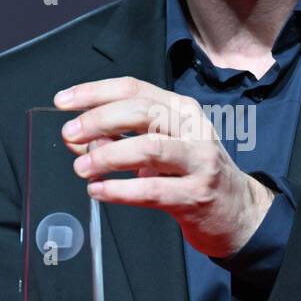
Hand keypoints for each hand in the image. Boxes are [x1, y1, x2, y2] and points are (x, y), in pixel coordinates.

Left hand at [53, 77, 275, 258]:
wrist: (237, 212)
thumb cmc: (193, 174)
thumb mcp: (161, 148)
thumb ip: (120, 140)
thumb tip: (77, 139)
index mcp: (182, 110)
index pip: (134, 89)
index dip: (95, 93)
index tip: (64, 101)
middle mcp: (193, 129)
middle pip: (142, 112)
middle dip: (98, 120)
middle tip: (70, 134)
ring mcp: (199, 161)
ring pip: (149, 147)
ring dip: (108, 156)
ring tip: (83, 168)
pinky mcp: (196, 195)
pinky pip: (152, 190)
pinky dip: (119, 190)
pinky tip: (99, 191)